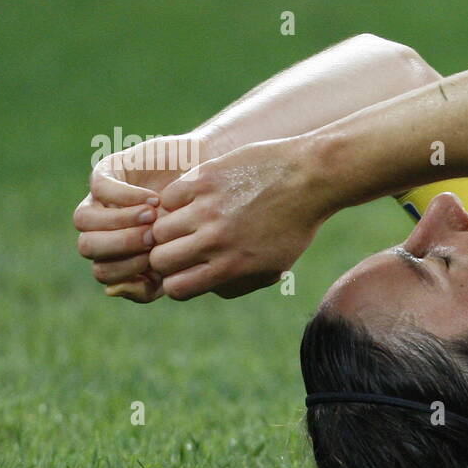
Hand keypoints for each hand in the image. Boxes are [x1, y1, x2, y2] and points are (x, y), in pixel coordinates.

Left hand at [73, 133, 212, 301]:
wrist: (215, 187)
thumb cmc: (202, 229)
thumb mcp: (180, 262)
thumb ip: (152, 284)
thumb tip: (110, 291)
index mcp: (118, 254)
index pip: (104, 272)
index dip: (128, 269)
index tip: (158, 259)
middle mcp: (105, 228)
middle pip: (87, 247)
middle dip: (121, 245)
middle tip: (153, 237)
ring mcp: (102, 200)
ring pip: (83, 221)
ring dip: (120, 222)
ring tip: (154, 216)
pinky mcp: (109, 171)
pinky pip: (99, 188)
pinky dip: (125, 197)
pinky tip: (155, 199)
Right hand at [149, 136, 327, 299]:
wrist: (309, 179)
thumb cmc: (294, 226)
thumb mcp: (274, 266)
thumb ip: (237, 282)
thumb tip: (205, 287)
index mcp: (231, 267)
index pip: (175, 288)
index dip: (176, 281)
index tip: (186, 270)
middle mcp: (215, 241)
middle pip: (160, 260)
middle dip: (167, 257)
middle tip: (181, 245)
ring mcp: (207, 209)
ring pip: (158, 228)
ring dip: (169, 228)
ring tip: (187, 222)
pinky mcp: (203, 180)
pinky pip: (168, 198)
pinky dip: (176, 200)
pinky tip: (194, 199)